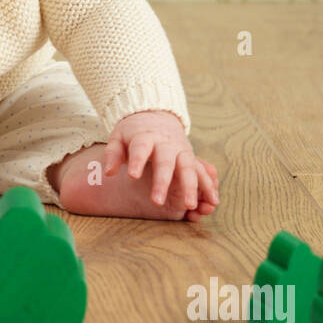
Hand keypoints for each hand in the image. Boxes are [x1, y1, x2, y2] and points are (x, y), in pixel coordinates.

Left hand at [103, 110, 219, 220]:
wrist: (156, 116)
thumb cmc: (133, 132)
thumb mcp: (118, 137)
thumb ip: (113, 154)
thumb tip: (109, 172)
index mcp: (145, 137)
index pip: (141, 148)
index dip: (138, 161)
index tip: (133, 176)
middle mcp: (166, 144)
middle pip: (166, 162)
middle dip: (162, 181)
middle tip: (156, 202)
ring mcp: (181, 150)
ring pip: (188, 167)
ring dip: (190, 187)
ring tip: (190, 206)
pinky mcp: (191, 157)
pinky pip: (202, 171)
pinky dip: (209, 185)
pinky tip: (213, 201)